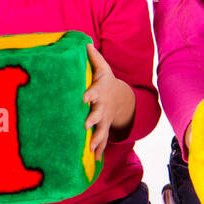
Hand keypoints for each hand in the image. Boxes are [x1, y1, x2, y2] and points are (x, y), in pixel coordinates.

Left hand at [84, 44, 133, 160]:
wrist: (119, 98)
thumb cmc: (105, 82)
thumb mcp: (102, 68)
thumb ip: (93, 58)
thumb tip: (84, 42)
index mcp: (99, 92)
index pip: (94, 92)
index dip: (90, 94)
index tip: (83, 97)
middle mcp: (102, 107)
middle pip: (98, 114)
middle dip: (93, 120)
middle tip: (86, 125)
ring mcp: (104, 120)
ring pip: (101, 131)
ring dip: (97, 140)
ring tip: (91, 149)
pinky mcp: (104, 129)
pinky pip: (102, 141)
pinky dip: (99, 151)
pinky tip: (94, 161)